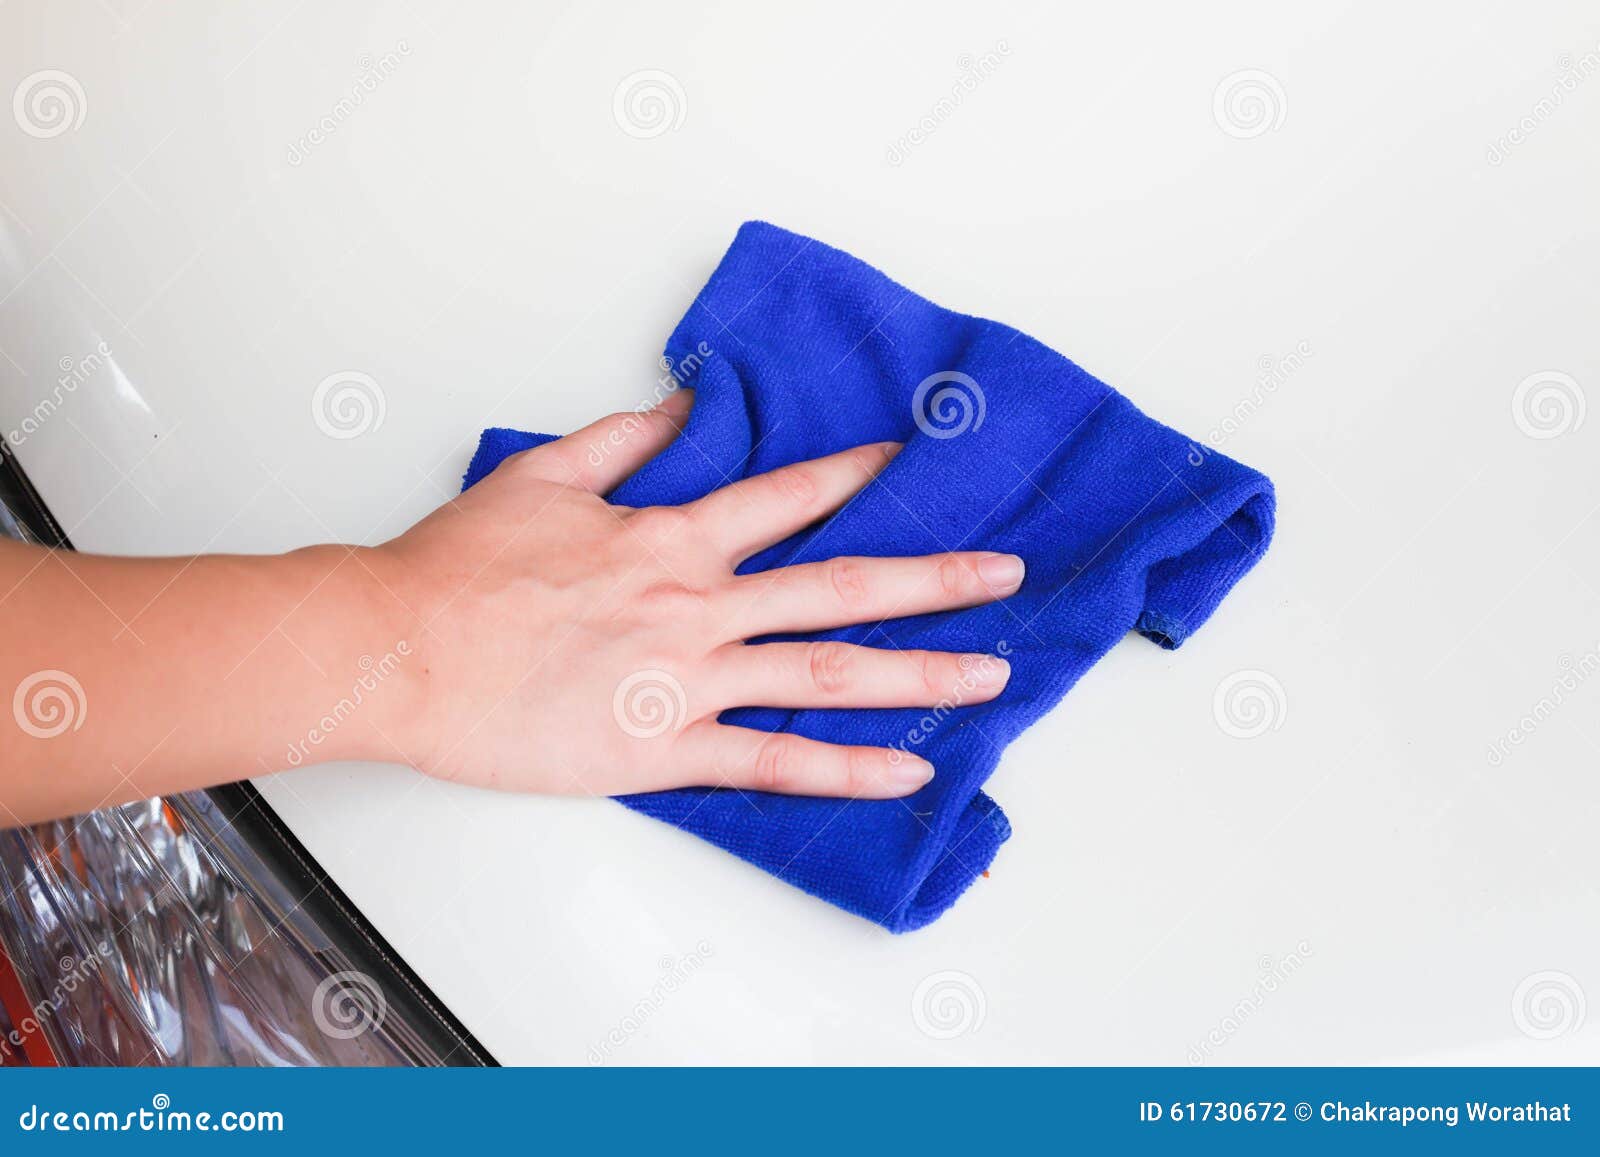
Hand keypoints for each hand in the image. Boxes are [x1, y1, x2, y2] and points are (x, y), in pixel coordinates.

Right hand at [376, 390, 1022, 798]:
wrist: (397, 648)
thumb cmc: (458, 570)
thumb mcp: (543, 476)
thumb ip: (624, 438)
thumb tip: (684, 400)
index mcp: (669, 538)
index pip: (787, 497)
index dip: (856, 475)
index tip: (912, 463)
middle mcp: (697, 605)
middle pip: (840, 585)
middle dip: (934, 577)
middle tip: (1005, 574)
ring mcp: (686, 680)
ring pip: (828, 673)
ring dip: (917, 672)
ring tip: (989, 674)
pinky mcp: (660, 750)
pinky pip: (772, 763)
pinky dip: (844, 768)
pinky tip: (905, 769)